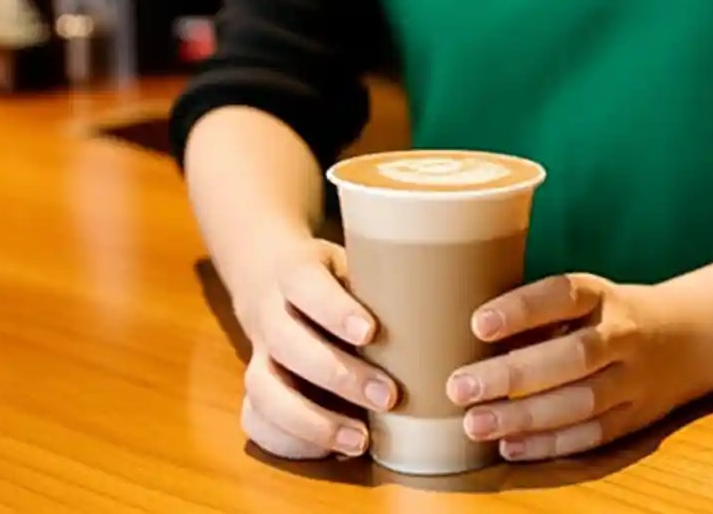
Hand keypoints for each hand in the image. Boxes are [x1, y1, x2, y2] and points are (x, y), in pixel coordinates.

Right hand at [235, 239, 398, 458]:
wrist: (271, 277)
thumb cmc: (335, 276)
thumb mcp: (356, 260)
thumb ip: (388, 280)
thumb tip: (455, 302)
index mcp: (295, 272)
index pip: (304, 285)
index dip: (333, 310)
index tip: (370, 332)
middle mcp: (269, 314)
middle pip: (287, 344)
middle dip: (337, 375)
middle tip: (388, 396)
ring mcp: (259, 355)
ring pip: (265, 390)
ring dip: (312, 422)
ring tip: (360, 440)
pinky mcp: (257, 388)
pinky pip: (257, 420)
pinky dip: (290, 441)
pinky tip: (330, 451)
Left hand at [446, 274, 699, 461]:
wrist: (690, 338)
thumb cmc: (607, 315)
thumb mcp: (582, 297)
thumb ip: (534, 312)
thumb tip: (456, 326)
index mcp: (603, 296)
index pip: (564, 295)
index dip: (523, 309)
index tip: (478, 324)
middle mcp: (623, 335)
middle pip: (573, 356)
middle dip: (514, 375)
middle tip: (459, 386)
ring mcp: (634, 380)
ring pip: (582, 401)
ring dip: (525, 417)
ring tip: (476, 423)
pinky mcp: (636, 417)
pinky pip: (593, 434)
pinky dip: (550, 444)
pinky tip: (510, 446)